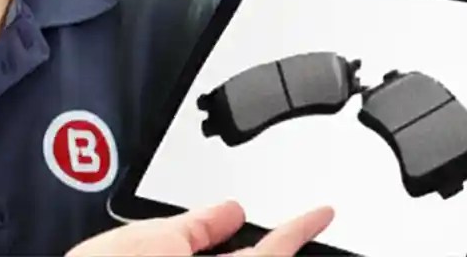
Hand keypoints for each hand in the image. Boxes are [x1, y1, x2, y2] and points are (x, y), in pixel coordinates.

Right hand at [66, 201, 333, 256]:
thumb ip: (195, 228)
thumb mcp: (145, 241)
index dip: (302, 228)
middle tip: (285, 228)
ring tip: (233, 241)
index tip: (322, 213)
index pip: (276, 251)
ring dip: (238, 254)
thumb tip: (228, 213)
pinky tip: (194, 253)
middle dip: (270, 248)